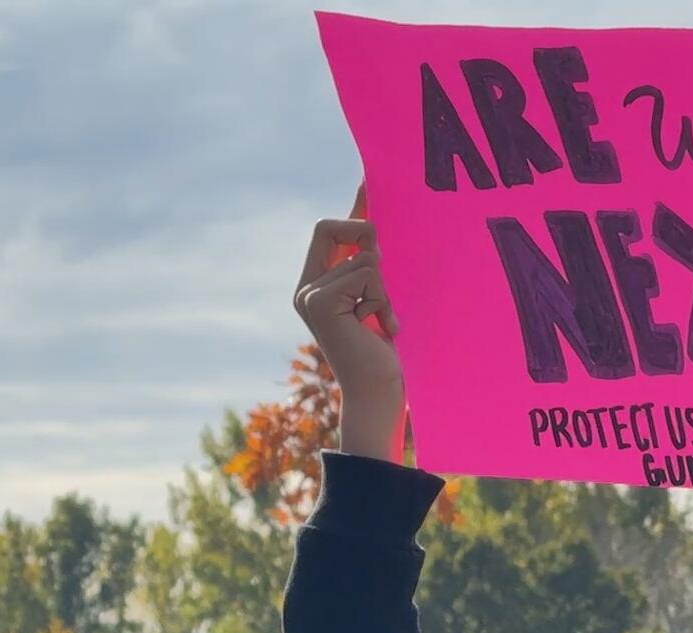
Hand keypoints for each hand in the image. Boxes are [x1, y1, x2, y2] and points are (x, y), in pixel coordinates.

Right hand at [293, 184, 405, 458]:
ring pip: (361, 256)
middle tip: (383, 270)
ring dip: (383, 286)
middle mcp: (306, 286)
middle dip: (364, 237)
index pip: (329, 228)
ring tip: (384, 320)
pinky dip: (382, 298)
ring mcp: (308, 294)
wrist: (380, 393)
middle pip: (332, 226)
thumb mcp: (380, 298)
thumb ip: (374, 265)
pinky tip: (381, 328)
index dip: (352, 206)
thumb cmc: (386, 351)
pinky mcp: (319, 302)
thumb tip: (382, 223)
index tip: (371, 179)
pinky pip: (365, 272)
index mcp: (317, 283)